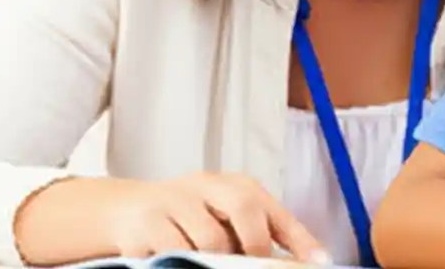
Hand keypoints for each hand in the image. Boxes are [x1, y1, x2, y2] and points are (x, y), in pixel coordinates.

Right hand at [16, 173, 328, 263]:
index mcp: (231, 184)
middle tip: (254, 264)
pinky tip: (179, 260)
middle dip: (256, 246)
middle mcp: (205, 186)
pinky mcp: (146, 225)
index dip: (298, 237)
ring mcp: (174, 202)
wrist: (126, 210)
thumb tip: (304, 260)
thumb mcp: (223, 214)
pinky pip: (175, 253)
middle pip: (246, 209)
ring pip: (211, 241)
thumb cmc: (187, 216)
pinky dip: (182, 262)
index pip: (270, 207)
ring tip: (207, 261)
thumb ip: (259, 230)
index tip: (319, 263)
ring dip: (215, 260)